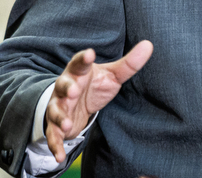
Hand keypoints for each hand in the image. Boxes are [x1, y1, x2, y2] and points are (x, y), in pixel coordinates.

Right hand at [45, 40, 152, 162]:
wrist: (73, 104)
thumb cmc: (93, 85)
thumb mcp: (111, 75)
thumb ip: (129, 63)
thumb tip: (149, 45)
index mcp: (79, 71)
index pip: (80, 62)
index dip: (84, 58)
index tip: (90, 54)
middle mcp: (65, 87)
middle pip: (62, 85)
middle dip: (67, 88)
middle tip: (73, 91)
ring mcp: (58, 106)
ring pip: (55, 110)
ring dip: (60, 117)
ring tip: (67, 124)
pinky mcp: (56, 125)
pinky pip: (53, 135)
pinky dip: (55, 145)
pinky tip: (58, 156)